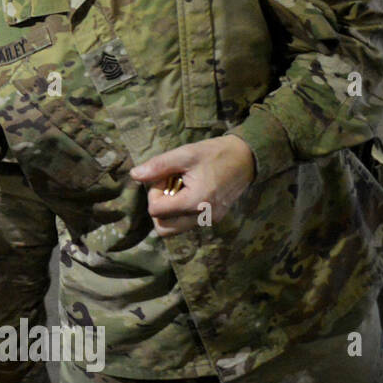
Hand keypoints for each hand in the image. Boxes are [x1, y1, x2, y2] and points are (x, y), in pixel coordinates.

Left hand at [129, 134, 256, 236]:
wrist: (247, 157)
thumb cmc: (216, 153)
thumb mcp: (185, 154)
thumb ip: (158, 166)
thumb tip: (134, 175)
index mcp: (195, 202)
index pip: (156, 211)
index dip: (154, 193)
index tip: (165, 177)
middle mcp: (202, 217)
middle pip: (163, 228)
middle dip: (159, 206)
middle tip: (169, 185)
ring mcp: (209, 220)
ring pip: (174, 228)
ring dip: (170, 211)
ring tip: (179, 188)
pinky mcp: (213, 218)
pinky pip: (186, 223)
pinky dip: (181, 211)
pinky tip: (189, 191)